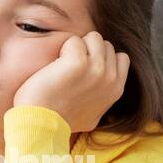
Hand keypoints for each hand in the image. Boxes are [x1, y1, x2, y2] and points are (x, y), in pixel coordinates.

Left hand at [13, 31, 129, 131]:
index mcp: (116, 89)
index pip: (120, 57)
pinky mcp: (78, 63)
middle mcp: (110, 79)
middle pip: (105, 45)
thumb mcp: (93, 115)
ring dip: (77, 46)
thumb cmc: (61, 120)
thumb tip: (102, 95)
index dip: (102, 58)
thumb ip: (102, 100)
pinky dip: (63, 49)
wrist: (42, 124)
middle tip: (70, 69)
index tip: (85, 69)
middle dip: (88, 51)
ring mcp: (96, 69)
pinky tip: (56, 66)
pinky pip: (74, 41)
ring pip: (93, 38)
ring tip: (64, 65)